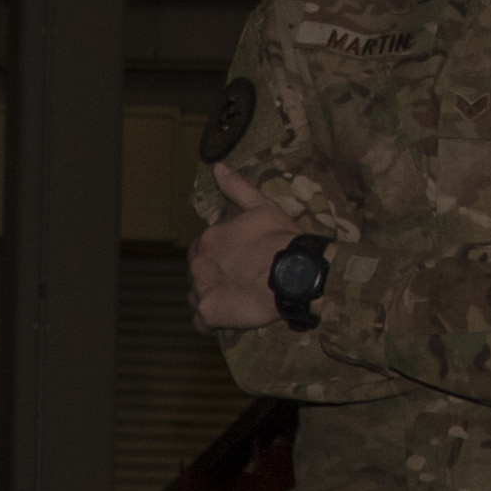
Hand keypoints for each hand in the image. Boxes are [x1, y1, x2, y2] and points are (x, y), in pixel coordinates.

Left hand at [188, 165, 314, 332]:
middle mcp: (199, 264)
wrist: (295, 273)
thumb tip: (218, 167)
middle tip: (237, 281)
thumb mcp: (262, 206)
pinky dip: (209, 322)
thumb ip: (237, 188)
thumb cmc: (282, 239)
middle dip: (211, 277)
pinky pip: (200, 323)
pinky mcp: (210, 312)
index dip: (217, 256)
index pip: (201, 250)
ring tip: (233, 299)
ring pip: (195, 297)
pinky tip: (225, 318)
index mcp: (208, 239)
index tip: (236, 261)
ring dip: (208, 298)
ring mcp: (202, 289)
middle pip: (196, 273)